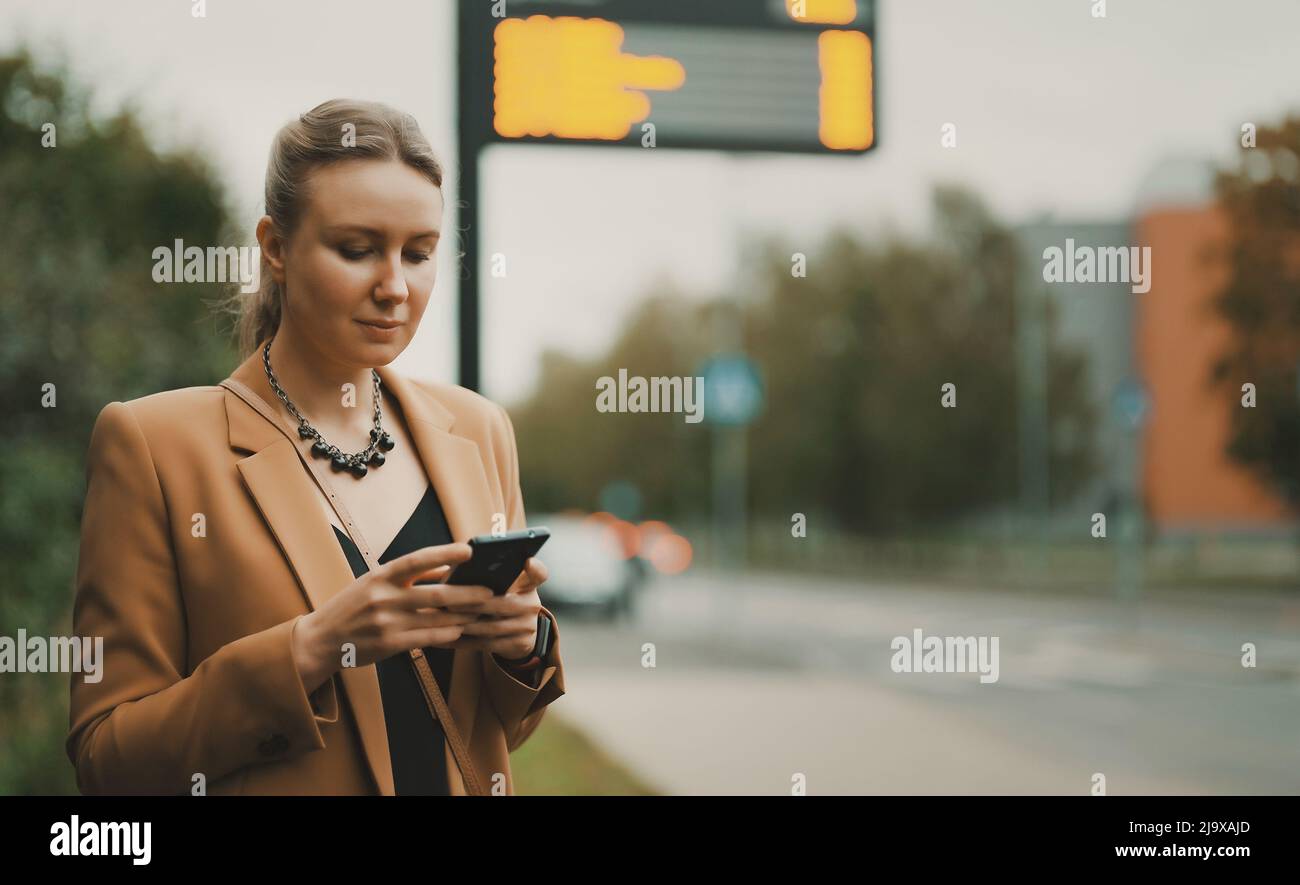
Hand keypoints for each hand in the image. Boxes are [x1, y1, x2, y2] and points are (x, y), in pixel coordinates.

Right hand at [291, 542, 492, 692]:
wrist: (321, 639)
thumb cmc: (353, 606)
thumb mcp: (375, 582)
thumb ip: (410, 576)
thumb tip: (447, 566)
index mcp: (381, 575)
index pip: (417, 559)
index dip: (444, 553)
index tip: (469, 550)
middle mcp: (384, 597)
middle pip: (435, 593)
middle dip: (466, 592)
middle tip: (490, 591)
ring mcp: (387, 622)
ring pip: (436, 618)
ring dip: (463, 616)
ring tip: (483, 612)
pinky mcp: (389, 644)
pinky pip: (426, 638)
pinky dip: (446, 634)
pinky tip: (461, 631)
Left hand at [439, 556, 548, 659]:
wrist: (517, 632)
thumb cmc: (500, 598)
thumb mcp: (502, 584)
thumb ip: (486, 574)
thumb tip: (454, 567)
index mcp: (529, 583)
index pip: (539, 573)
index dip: (535, 568)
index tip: (527, 561)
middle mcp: (532, 604)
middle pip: (507, 604)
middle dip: (477, 604)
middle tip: (451, 603)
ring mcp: (528, 626)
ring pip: (493, 627)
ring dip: (467, 624)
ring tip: (444, 620)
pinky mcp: (519, 645)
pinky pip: (487, 645)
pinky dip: (463, 642)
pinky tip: (443, 638)